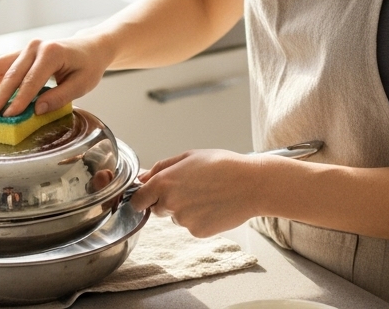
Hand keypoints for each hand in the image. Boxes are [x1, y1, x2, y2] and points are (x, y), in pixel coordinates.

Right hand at [0, 36, 111, 116]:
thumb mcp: (82, 84)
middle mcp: (35, 47)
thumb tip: (37, 110)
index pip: (30, 80)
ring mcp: (26, 48)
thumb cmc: (88, 65)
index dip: (18, 100)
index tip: (9, 116)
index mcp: (51, 52)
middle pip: (11, 74)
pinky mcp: (20, 54)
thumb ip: (59, 97)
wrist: (89, 48)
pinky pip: (0, 66)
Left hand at [129, 149, 264, 237]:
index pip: (137, 200)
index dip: (143, 198)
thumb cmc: (222, 166)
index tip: (149, 196)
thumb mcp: (189, 156)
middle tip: (190, 189)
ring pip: (176, 218)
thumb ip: (161, 168)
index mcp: (163, 183)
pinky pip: (191, 226)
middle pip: (156, 209)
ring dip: (185, 210)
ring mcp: (183, 220)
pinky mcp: (197, 232)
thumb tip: (143, 178)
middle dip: (166, 202)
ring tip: (207, 195)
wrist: (251, 184)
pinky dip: (199, 219)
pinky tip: (213, 206)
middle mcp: (170, 204)